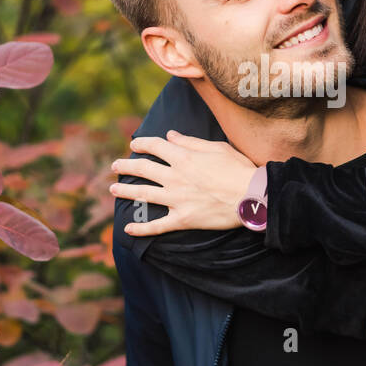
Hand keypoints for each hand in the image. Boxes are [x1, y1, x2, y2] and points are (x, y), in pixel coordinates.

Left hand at [109, 131, 257, 235]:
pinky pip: (157, 226)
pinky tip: (127, 230)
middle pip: (142, 169)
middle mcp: (175, 177)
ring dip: (125, 190)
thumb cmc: (238, 169)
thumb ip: (190, 142)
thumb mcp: (217, 147)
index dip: (141, 144)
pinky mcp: (183, 219)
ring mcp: (176, 199)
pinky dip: (141, 229)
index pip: (155, 147)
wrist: (251, 196)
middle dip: (125, 166)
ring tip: (113, 189)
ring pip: (143, 194)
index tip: (134, 145)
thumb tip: (170, 136)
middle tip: (115, 166)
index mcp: (183, 157)